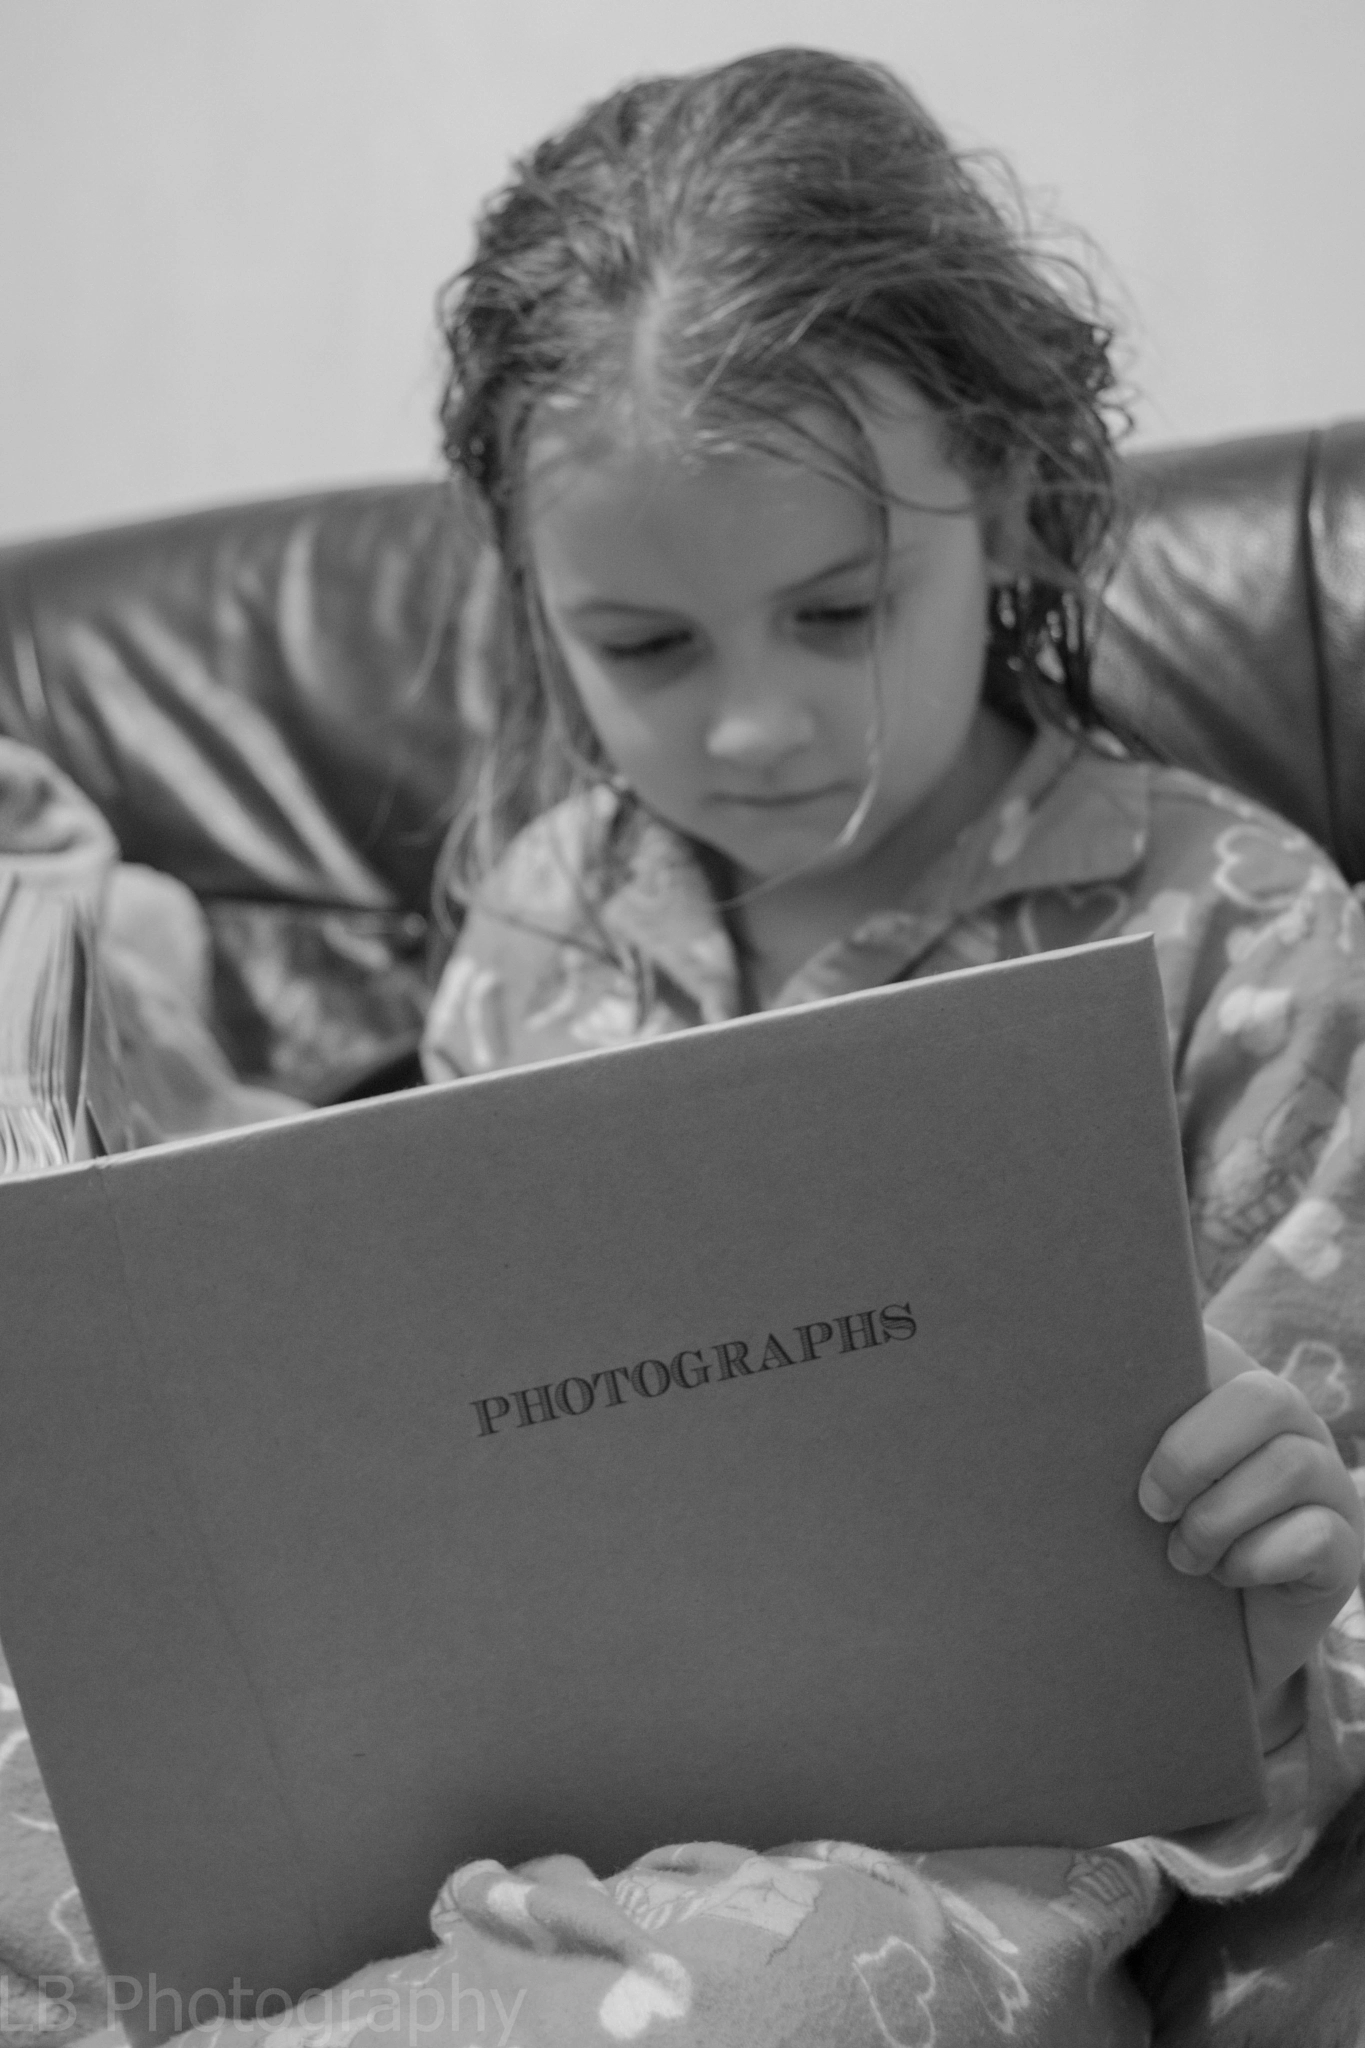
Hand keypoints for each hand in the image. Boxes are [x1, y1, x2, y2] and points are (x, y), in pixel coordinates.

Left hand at [1139, 1327, 1364, 1748]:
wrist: (1194, 1644)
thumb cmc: (1144, 1543)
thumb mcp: (1120, 1480)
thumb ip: (1102, 1431)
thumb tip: (1029, 1392)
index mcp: (1229, 1388)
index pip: (1213, 1344)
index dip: (1168, 1357)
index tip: (1115, 1396)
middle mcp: (1289, 1424)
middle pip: (1262, 1398)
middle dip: (1191, 1455)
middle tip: (1148, 1506)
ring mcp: (1327, 1484)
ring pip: (1288, 1467)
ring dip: (1217, 1519)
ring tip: (1180, 1555)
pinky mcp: (1344, 1551)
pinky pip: (1313, 1539)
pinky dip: (1253, 1561)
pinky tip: (1226, 1578)